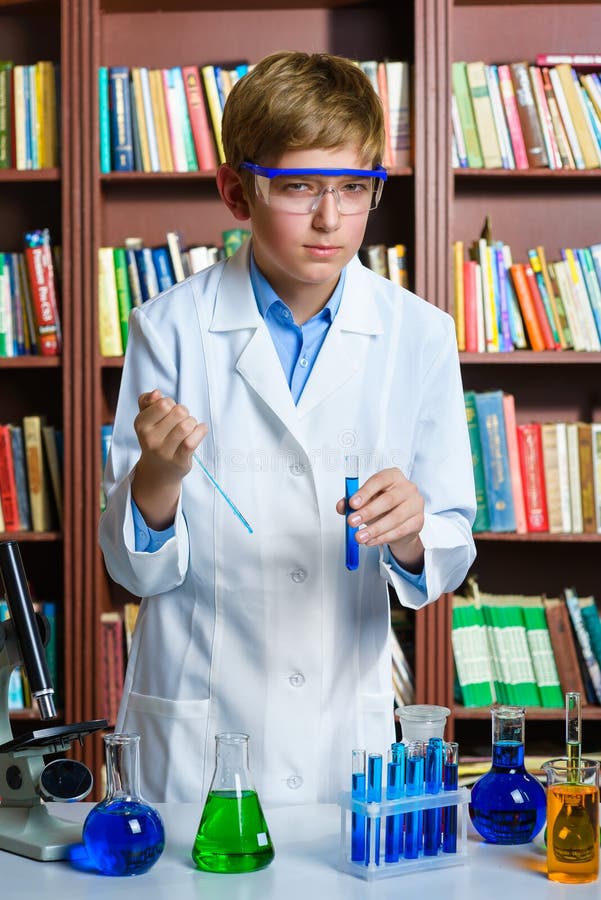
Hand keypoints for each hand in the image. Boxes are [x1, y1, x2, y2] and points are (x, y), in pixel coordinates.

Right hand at [132, 390, 207, 529]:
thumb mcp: (147, 419)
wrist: (159, 471)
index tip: (169, 411)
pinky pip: (192, 441)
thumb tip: (156, 393)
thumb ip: (147, 401)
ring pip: (186, 425)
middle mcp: (149, 439)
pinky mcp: (178, 461)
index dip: (171, 403)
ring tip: (190, 426)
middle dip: (184, 412)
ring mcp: (164, 451)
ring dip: (193, 422)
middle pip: (178, 412)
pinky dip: (200, 432)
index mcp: (141, 425)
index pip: (163, 403)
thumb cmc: (156, 438)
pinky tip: (200, 430)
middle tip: (182, 419)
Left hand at [336, 467, 424, 572]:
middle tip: (352, 522)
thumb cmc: (384, 506)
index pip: (379, 480)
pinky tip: (371, 540)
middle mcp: (407, 487)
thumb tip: (342, 506)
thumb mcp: (367, 500)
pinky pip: (399, 531)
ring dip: (374, 529)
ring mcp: (415, 504)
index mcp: (393, 476)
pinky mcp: (418, 521)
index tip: (352, 503)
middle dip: (367, 512)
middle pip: (388, 500)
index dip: (365, 492)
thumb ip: (352, 502)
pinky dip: (383, 537)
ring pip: (394, 518)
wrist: (401, 521)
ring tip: (359, 536)